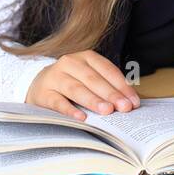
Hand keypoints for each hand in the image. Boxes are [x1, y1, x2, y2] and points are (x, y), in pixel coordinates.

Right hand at [25, 50, 140, 120]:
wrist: (40, 83)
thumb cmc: (72, 82)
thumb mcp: (89, 77)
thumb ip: (107, 86)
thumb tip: (130, 103)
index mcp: (86, 57)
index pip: (107, 70)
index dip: (122, 85)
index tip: (134, 102)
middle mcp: (70, 63)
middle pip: (93, 79)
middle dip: (111, 94)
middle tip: (124, 108)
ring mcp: (55, 77)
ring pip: (76, 89)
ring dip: (93, 100)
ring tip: (107, 111)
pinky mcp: (44, 93)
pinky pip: (58, 102)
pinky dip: (70, 110)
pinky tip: (81, 118)